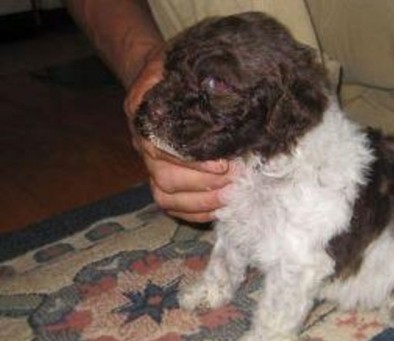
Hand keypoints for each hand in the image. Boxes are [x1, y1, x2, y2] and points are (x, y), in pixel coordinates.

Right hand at [124, 44, 232, 222]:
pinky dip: (194, 212)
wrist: (156, 82)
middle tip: (236, 179)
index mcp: (145, 122)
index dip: (193, 162)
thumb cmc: (168, 73)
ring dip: (201, 201)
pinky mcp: (162, 181)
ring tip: (232, 195)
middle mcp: (144, 149)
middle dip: (204, 184)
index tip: (224, 163)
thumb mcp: (167, 63)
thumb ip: (175, 73)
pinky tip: (220, 208)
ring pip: (165, 197)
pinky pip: (170, 206)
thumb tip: (211, 82)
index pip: (163, 150)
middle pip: (165, 179)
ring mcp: (151, 168)